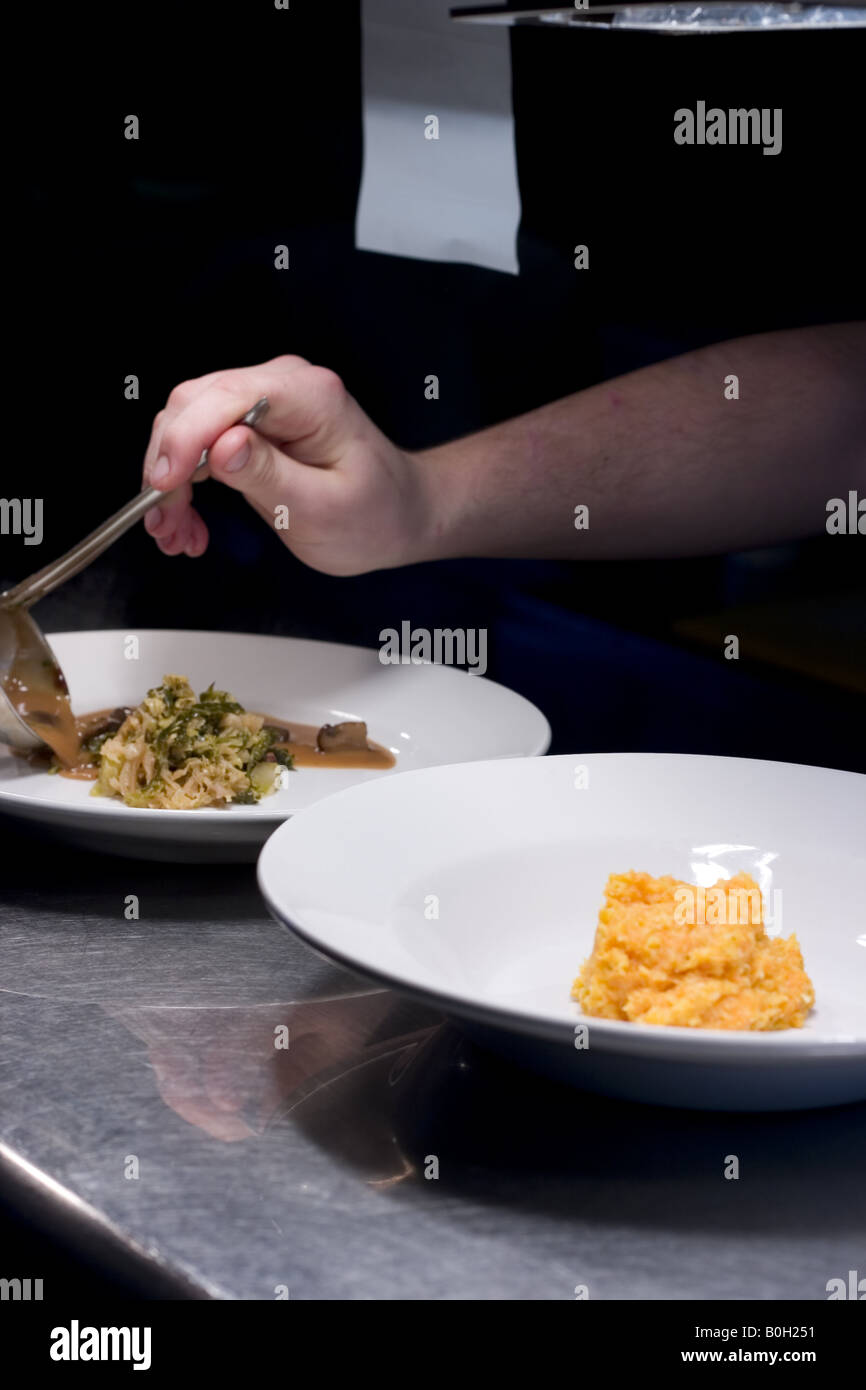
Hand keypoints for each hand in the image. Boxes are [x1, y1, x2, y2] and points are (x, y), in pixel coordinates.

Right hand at [142, 356, 430, 575]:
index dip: (184, 439)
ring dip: (170, 481)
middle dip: (167, 466)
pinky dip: (184, 483)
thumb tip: (221, 446)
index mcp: (309, 395)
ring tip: (176, 535)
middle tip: (164, 525)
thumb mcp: (323, 509)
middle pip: (193, 405)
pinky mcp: (251, 424)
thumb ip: (269, 476)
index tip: (164, 485)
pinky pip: (200, 442)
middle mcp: (282, 385)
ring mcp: (264, 401)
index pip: (224, 397)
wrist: (400, 515)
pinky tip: (188, 521)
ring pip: (186, 425)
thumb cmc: (376, 514)